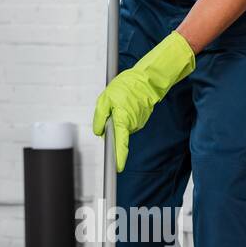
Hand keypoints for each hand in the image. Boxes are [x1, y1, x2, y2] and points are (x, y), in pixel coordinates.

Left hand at [93, 31, 195, 171]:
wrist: (147, 79)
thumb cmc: (127, 86)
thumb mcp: (105, 98)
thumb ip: (100, 116)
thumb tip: (98, 131)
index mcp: (123, 121)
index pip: (120, 144)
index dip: (118, 157)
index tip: (117, 168)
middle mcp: (132, 125)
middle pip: (116, 134)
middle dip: (110, 126)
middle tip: (110, 108)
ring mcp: (137, 123)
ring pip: (121, 127)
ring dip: (117, 117)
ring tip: (120, 102)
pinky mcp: (139, 120)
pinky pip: (126, 122)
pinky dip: (123, 115)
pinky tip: (126, 103)